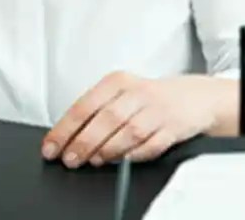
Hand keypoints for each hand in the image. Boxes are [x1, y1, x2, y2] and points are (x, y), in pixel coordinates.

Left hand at [42, 72, 235, 167]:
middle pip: (105, 120)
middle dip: (83, 143)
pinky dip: (135, 154)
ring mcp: (156, 110)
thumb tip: (66, 137)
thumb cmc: (148, 98)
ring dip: (108, 150)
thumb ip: (95, 112)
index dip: (64, 129)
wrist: (193, 97)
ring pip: (128, 132)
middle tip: (70, 159)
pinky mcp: (173, 127)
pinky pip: (151, 144)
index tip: (51, 147)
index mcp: (116, 82)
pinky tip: (122, 161)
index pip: (83, 106)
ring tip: (93, 160)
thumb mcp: (119, 94)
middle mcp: (136, 93)